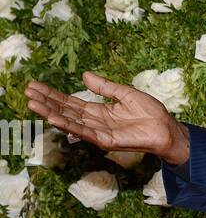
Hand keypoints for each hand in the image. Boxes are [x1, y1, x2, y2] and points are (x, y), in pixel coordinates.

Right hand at [24, 71, 189, 165]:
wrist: (166, 128)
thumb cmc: (150, 113)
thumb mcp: (125, 93)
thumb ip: (104, 87)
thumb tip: (84, 75)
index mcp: (99, 111)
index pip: (70, 102)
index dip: (53, 95)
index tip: (35, 86)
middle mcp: (95, 122)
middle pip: (66, 111)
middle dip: (46, 102)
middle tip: (27, 93)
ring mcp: (99, 132)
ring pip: (71, 122)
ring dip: (51, 113)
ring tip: (34, 105)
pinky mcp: (107, 141)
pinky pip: (85, 133)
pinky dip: (69, 126)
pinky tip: (55, 118)